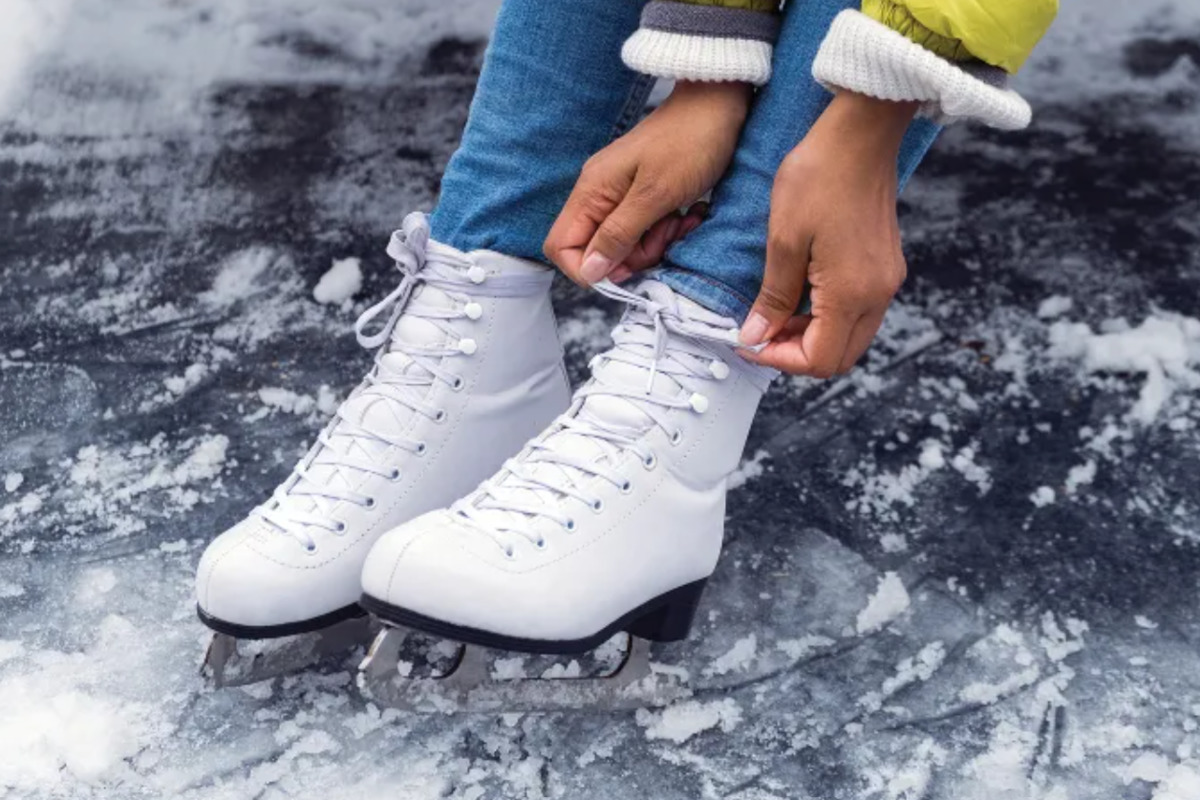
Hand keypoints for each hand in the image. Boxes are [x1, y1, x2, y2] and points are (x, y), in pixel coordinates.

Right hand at [544, 80, 750, 284]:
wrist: (719, 105)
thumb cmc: (689, 143)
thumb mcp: (655, 195)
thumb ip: (618, 235)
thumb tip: (590, 272)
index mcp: (591, 192)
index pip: (562, 247)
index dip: (588, 269)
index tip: (627, 269)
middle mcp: (599, 194)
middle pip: (597, 251)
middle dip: (633, 255)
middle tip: (666, 236)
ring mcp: (621, 194)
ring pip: (625, 244)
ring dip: (657, 243)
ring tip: (682, 220)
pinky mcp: (643, 195)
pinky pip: (646, 230)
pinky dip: (668, 230)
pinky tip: (690, 214)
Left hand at [740, 91, 918, 377]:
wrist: (860, 133)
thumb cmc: (819, 176)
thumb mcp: (783, 240)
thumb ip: (773, 296)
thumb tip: (756, 335)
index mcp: (852, 293)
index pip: (819, 359)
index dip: (778, 359)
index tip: (748, 343)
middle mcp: (877, 295)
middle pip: (839, 357)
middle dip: (796, 354)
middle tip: (760, 333)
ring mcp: (886, 281)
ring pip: (850, 337)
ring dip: (811, 337)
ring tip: (775, 314)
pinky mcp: (885, 267)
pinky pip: (858, 313)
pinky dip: (828, 317)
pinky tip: (800, 295)